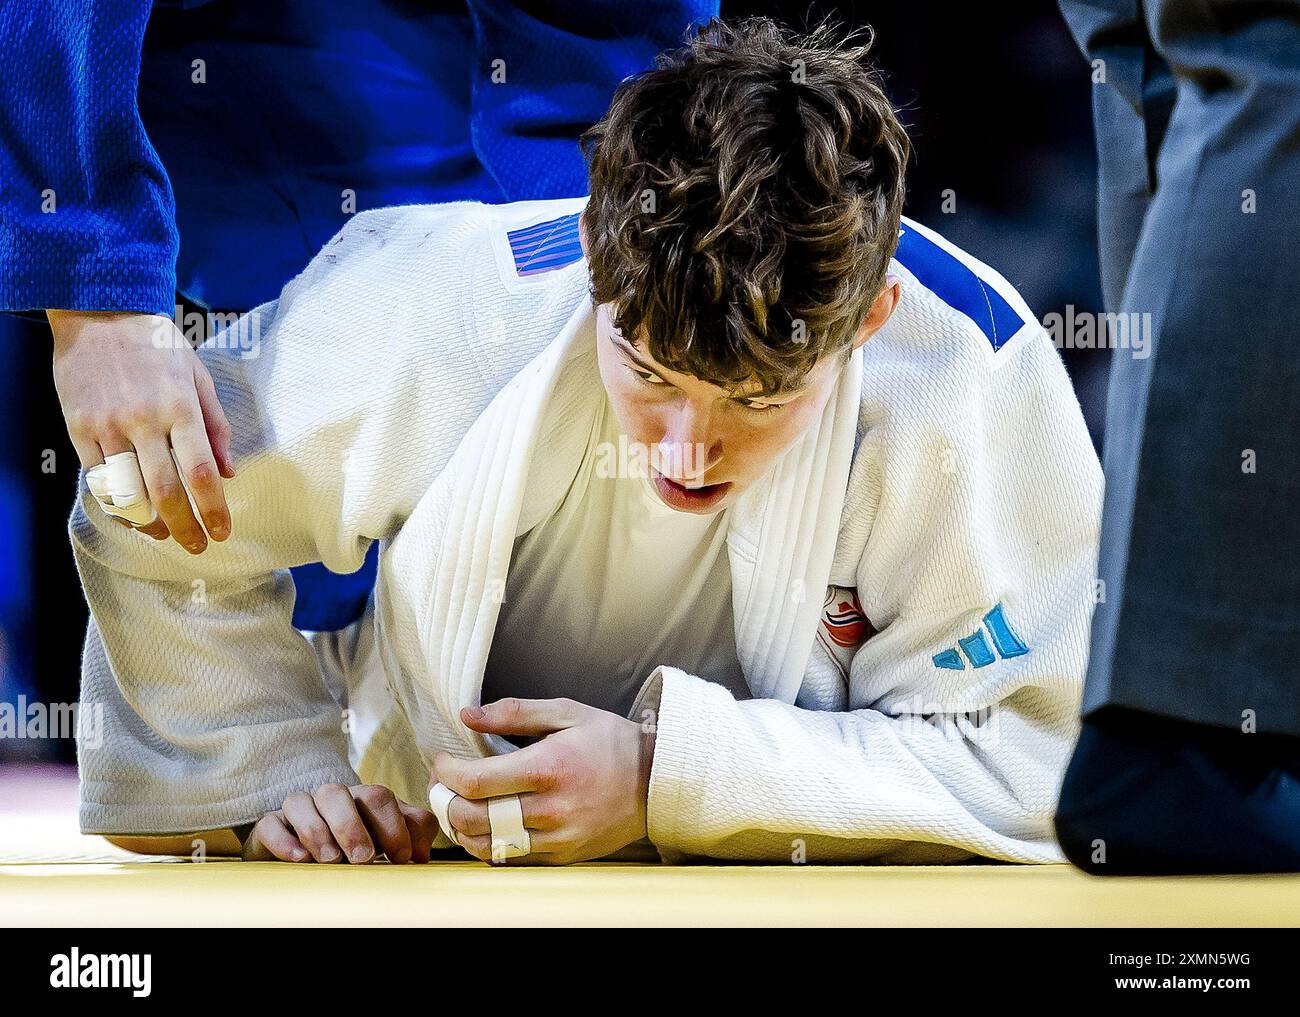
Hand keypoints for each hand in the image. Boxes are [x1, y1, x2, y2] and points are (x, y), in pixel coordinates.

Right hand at [49, 309, 234, 553]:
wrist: (100, 312)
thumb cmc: (157, 344)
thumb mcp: (199, 377)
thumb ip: (215, 426)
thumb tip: (230, 472)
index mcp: (180, 407)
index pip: (201, 472)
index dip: (213, 509)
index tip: (222, 532)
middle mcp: (143, 420)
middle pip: (166, 491)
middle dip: (184, 527)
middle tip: (196, 546)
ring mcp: (107, 425)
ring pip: (128, 491)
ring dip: (149, 522)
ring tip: (166, 534)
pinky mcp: (79, 427)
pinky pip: (98, 478)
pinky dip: (116, 504)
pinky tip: (132, 515)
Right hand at [241, 783, 438, 863]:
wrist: (305, 863)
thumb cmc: (354, 851)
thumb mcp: (386, 843)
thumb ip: (411, 837)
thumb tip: (422, 855)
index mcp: (361, 799)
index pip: (379, 797)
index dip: (393, 826)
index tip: (402, 858)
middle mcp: (330, 799)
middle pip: (338, 793)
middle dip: (352, 826)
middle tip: (363, 859)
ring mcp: (298, 811)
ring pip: (301, 801)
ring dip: (318, 831)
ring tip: (331, 861)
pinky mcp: (269, 827)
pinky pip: (270, 824)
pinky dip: (284, 840)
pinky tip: (300, 859)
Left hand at [431, 697, 655, 865]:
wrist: (656, 782)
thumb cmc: (611, 742)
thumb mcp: (568, 712)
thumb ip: (515, 712)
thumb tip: (468, 715)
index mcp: (550, 768)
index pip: (477, 781)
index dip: (448, 772)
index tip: (443, 760)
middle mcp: (551, 809)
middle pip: (474, 818)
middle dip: (445, 801)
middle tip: (442, 784)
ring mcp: (557, 839)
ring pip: (486, 845)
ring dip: (460, 828)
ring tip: (457, 805)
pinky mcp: (562, 856)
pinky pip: (511, 859)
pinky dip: (487, 844)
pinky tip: (484, 825)